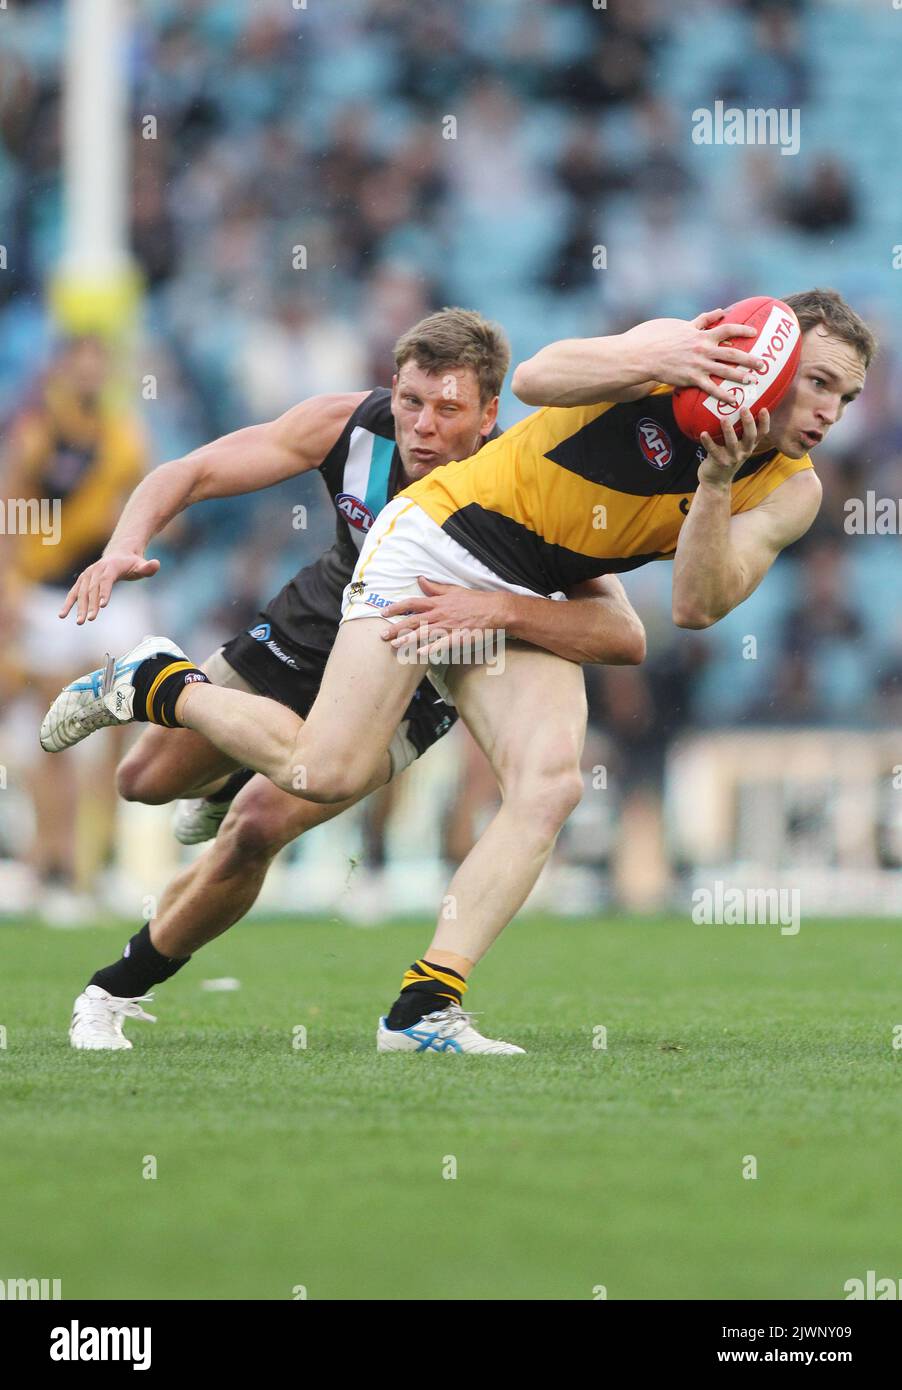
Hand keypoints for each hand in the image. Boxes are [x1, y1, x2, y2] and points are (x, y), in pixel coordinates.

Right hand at [59, 551, 160, 623]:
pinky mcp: (82, 580)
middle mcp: (96, 569)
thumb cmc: (132, 563)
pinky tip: (62, 615)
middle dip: (91, 605)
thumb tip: (155, 564)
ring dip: (79, 607)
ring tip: (79, 622)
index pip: (106, 580)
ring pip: (81, 592)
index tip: (103, 606)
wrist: (119, 553)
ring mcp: (87, 575)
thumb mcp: (142, 565)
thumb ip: (148, 567)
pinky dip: (68, 604)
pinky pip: (74, 593)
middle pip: (92, 589)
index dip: (104, 592)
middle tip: (90, 619)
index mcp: (110, 566)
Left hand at [380, 578, 506, 656]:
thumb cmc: (474, 600)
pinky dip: (431, 648)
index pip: (412, 603)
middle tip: (382, 635)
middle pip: (413, 620)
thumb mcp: (453, 590)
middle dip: (396, 627)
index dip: (396, 607)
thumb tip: (420, 580)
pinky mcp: (458, 637)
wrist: (495, 610)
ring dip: (408, 639)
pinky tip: (420, 653)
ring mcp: (448, 626)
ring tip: (395, 645)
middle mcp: (440, 613)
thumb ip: (435, 588)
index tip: (383, 612)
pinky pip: (442, 643)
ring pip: (424, 632)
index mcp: (438, 602)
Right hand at [623, 310, 766, 405]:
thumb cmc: (660, 338)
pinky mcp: (691, 379)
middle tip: (763, 364)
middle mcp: (704, 349)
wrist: (645, 355)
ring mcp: (698, 365)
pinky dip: (723, 395)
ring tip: (753, 381)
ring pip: (725, 371)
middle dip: (750, 358)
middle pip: (733, 353)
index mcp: (702, 335)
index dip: (743, 329)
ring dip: (741, 376)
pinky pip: (711, 388)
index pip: (728, 328)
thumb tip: (719, 311)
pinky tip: (734, 400)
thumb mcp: (683, 325)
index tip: (755, 332)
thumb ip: (703, 320)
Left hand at [698, 407, 769, 488]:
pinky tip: (703, 433)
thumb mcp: (738, 446)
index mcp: (750, 445)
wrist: (716, 481)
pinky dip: (708, 441)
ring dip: (728, 430)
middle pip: (750, 436)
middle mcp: (744, 451)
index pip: (762, 433)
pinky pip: (713, 450)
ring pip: (732, 442)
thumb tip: (737, 407)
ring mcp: (732, 458)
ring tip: (724, 418)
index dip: (765, 421)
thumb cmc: (727, 457)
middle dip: (748, 422)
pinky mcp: (719, 462)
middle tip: (744, 408)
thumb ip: (740, 432)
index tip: (764, 408)